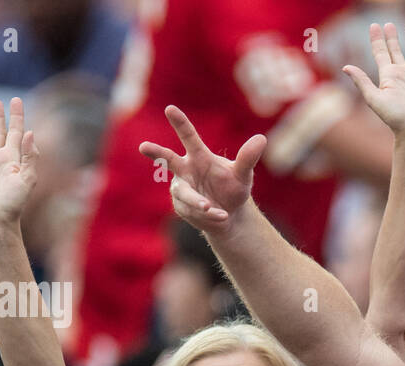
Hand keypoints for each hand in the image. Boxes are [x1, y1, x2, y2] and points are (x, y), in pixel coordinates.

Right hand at [138, 106, 264, 236]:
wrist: (229, 216)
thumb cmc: (233, 189)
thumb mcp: (243, 175)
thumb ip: (247, 159)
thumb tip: (261, 139)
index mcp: (199, 156)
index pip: (189, 137)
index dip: (180, 123)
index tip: (170, 108)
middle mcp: (186, 170)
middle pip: (168, 159)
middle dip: (156, 153)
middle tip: (143, 146)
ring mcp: (181, 188)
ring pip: (184, 193)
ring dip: (198, 201)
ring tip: (213, 208)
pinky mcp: (180, 206)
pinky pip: (192, 210)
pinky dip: (209, 215)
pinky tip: (222, 216)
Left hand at [344, 23, 404, 136]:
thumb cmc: (396, 118)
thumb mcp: (374, 98)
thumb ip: (362, 81)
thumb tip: (345, 67)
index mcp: (389, 77)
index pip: (380, 53)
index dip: (377, 40)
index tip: (374, 26)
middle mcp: (403, 75)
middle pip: (396, 51)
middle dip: (392, 38)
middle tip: (388, 24)